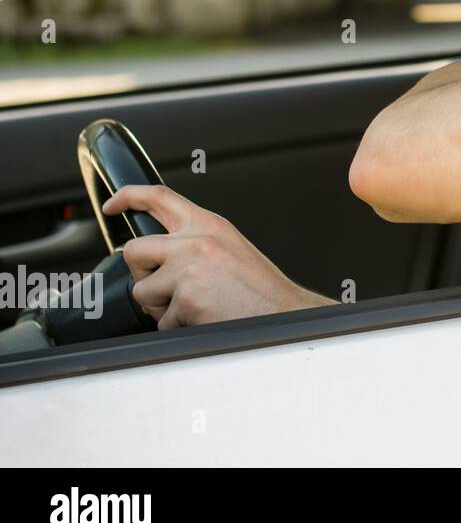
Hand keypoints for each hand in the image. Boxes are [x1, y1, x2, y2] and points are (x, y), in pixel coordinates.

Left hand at [101, 185, 333, 329]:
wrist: (284, 314)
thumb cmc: (262, 290)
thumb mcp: (231, 249)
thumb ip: (198, 243)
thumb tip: (163, 254)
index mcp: (209, 225)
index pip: (159, 197)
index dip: (128, 197)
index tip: (113, 204)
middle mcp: (196, 241)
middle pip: (135, 250)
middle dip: (143, 273)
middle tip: (167, 287)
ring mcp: (189, 268)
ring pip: (142, 290)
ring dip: (160, 306)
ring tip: (194, 306)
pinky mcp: (186, 297)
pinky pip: (161, 319)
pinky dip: (177, 326)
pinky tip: (203, 319)